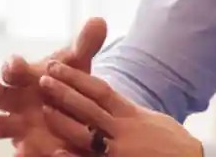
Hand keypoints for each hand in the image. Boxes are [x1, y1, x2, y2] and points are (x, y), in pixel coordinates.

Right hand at [0, 17, 108, 155]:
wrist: (72, 112)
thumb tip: (99, 21)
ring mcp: (16, 125)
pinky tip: (22, 152)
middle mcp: (13, 99)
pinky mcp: (26, 146)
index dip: (12, 66)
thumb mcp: (77, 66)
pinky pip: (19, 150)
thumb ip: (85, 47)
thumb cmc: (66, 82)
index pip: (12, 67)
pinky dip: (20, 152)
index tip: (16, 66)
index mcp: (23, 76)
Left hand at [39, 61, 202, 156]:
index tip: (56, 65)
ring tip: (44, 108)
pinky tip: (56, 152)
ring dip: (63, 121)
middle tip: (43, 79)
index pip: (100, 90)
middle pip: (89, 108)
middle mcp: (124, 130)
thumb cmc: (173, 144)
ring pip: (86, 134)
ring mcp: (121, 151)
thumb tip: (107, 97)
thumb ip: (127, 110)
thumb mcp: (152, 120)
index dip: (76, 77)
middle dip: (64, 93)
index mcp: (131, 115)